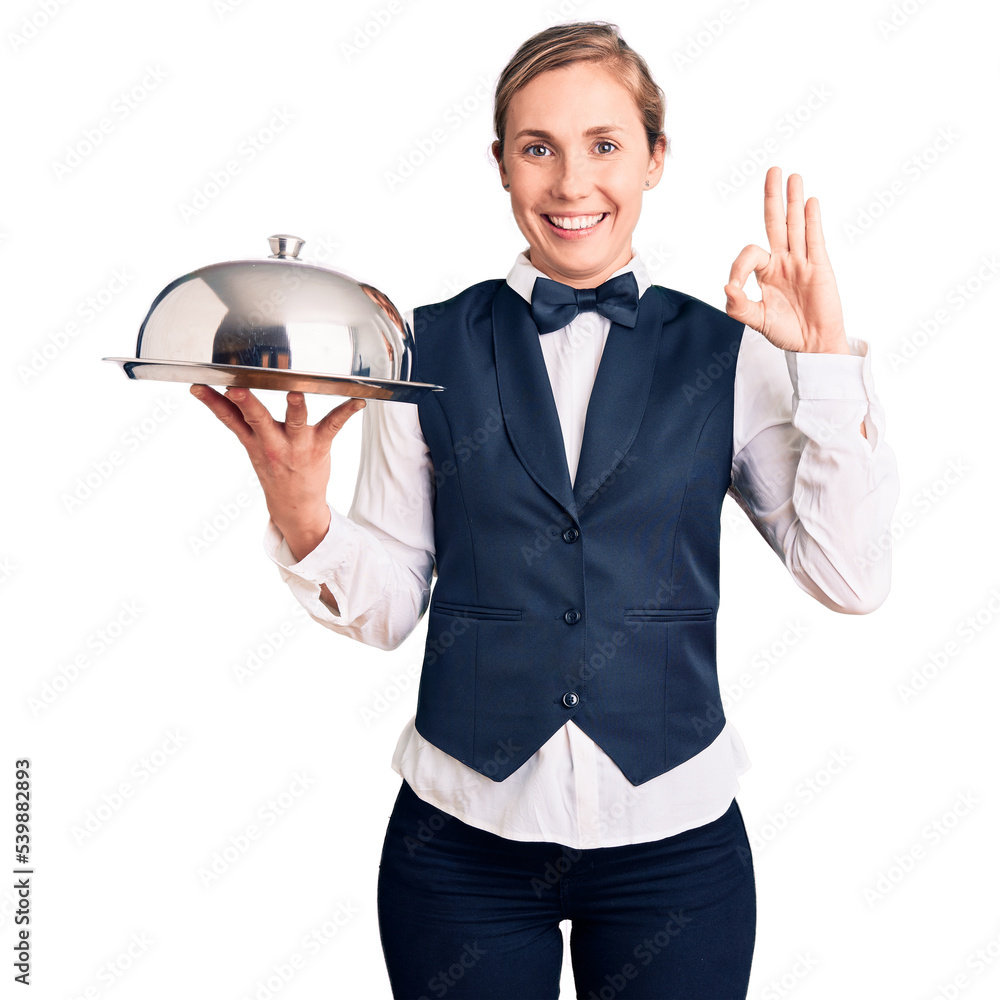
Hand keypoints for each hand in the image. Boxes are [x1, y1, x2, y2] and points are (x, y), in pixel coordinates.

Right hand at [190, 384, 365, 560]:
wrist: (296, 505)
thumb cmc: (274, 467)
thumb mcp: (250, 446)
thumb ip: (236, 419)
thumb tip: (216, 392)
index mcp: (254, 441)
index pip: (229, 419)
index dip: (213, 403)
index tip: (199, 387)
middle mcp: (273, 442)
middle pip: (257, 419)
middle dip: (247, 404)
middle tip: (238, 390)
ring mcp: (297, 444)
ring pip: (295, 422)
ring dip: (295, 408)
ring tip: (295, 394)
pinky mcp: (319, 445)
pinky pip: (334, 425)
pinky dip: (347, 412)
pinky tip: (358, 401)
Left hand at [725, 166, 848, 354]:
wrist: (812, 345)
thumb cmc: (785, 332)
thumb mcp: (755, 321)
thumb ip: (738, 306)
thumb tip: (726, 287)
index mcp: (765, 272)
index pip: (750, 254)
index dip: (739, 266)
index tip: (734, 287)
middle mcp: (782, 261)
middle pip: (776, 223)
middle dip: (774, 198)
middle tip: (773, 171)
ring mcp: (802, 262)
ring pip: (796, 225)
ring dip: (794, 201)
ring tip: (793, 177)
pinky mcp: (819, 267)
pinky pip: (814, 239)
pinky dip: (811, 221)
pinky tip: (809, 202)